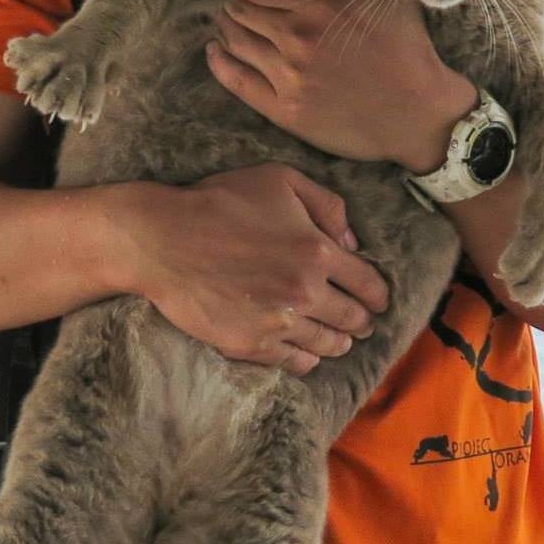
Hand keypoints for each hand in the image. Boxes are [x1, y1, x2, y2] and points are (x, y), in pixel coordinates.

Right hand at [129, 164, 389, 377]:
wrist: (163, 239)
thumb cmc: (220, 202)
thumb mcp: (279, 180)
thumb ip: (327, 205)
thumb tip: (352, 243)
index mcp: (318, 251)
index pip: (368, 284)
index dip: (378, 295)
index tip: (379, 301)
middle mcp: (305, 292)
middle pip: (352, 319)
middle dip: (361, 322)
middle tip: (362, 324)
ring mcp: (278, 323)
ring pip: (327, 345)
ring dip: (338, 343)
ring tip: (339, 341)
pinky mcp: (250, 345)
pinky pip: (295, 363)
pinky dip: (306, 359)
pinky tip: (306, 353)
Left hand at [205, 0, 475, 170]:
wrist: (420, 114)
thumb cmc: (411, 53)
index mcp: (319, 5)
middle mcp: (297, 36)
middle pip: (246, 12)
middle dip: (234, 5)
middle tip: (226, 3)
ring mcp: (288, 74)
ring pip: (239, 43)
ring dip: (226, 28)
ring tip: (222, 22)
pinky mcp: (285, 108)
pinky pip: (238, 80)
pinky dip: (220, 63)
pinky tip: (214, 52)